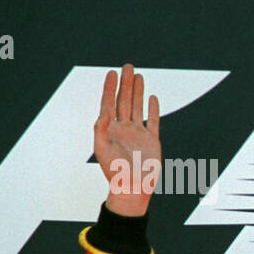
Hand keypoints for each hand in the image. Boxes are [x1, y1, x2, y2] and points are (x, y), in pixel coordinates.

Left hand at [95, 64, 160, 216]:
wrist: (133, 187)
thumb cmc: (115, 171)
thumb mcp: (102, 149)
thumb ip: (100, 129)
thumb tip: (104, 111)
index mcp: (110, 129)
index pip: (109, 103)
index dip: (110, 87)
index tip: (112, 73)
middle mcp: (124, 128)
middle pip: (124, 100)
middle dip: (126, 83)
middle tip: (128, 67)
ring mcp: (138, 133)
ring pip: (137, 107)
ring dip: (138, 92)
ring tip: (139, 76)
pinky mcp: (152, 140)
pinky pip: (153, 121)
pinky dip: (153, 109)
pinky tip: (152, 98)